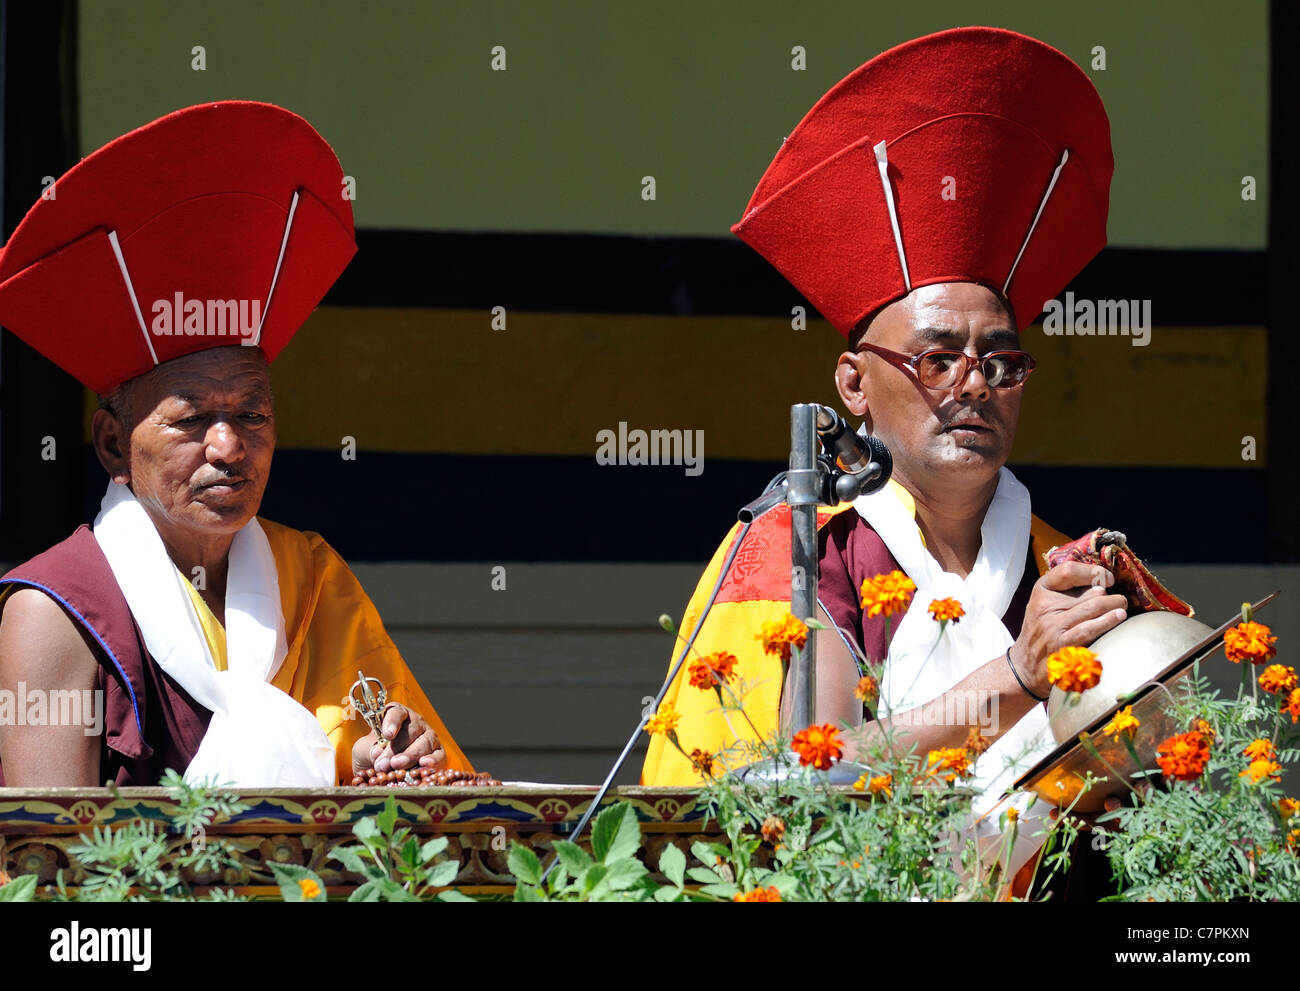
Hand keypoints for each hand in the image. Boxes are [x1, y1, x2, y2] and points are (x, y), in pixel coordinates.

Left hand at [351, 703, 446, 774]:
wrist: (382, 773)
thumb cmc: (372, 756)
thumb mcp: (363, 751)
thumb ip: (369, 750)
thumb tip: (378, 752)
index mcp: (396, 716)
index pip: (396, 713)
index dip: (392, 722)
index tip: (387, 735)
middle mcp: (416, 723)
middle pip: (411, 730)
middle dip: (397, 747)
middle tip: (385, 763)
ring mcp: (429, 737)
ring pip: (424, 743)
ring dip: (411, 755)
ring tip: (397, 766)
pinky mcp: (438, 753)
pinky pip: (439, 755)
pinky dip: (433, 760)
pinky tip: (424, 765)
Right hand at [1011, 562, 1128, 697]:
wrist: (1025, 664)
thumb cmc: (1041, 630)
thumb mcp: (1043, 604)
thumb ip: (1066, 591)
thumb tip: (1101, 582)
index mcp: (1041, 591)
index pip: (1068, 571)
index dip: (1092, 572)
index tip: (1106, 577)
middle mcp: (1045, 607)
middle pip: (1086, 592)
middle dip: (1107, 594)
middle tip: (1119, 597)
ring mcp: (1053, 627)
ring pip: (1091, 608)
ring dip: (1113, 605)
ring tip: (1122, 604)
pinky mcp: (1062, 646)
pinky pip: (1089, 630)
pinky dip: (1106, 621)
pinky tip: (1118, 617)